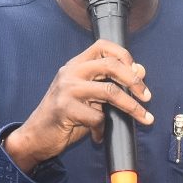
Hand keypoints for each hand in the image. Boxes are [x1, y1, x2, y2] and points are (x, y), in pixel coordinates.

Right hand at [2, 39, 152, 171]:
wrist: (35, 136)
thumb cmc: (64, 116)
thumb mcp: (89, 96)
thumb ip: (109, 83)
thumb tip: (140, 70)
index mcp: (75, 65)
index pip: (103, 46)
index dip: (124, 55)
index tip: (138, 72)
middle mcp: (70, 72)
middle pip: (111, 65)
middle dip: (135, 81)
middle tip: (147, 96)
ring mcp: (67, 89)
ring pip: (110, 91)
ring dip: (131, 107)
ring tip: (143, 118)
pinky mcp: (65, 108)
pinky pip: (97, 116)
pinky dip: (102, 129)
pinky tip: (97, 135)